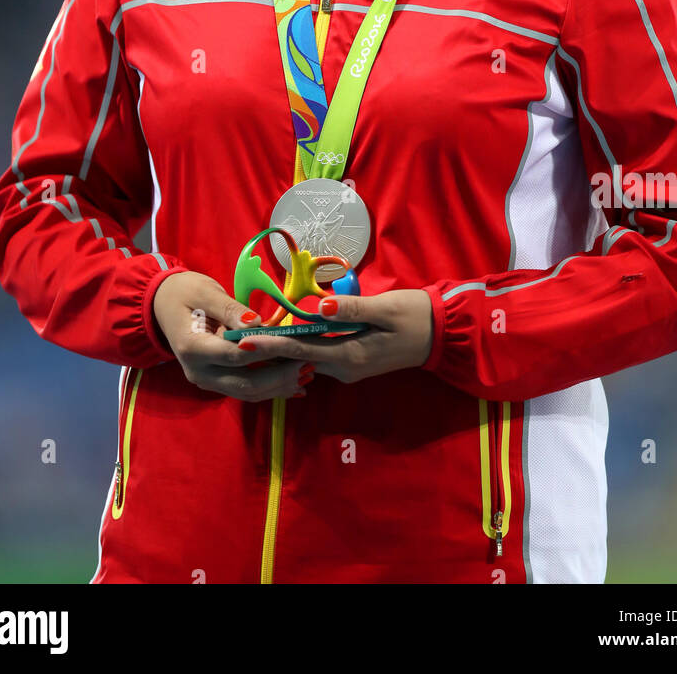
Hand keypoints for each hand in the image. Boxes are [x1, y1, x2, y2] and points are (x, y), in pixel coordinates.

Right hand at [152, 271, 311, 401]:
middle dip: (279, 376)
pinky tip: (295, 386)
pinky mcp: (216, 380)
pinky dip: (271, 389)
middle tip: (308, 363)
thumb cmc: (184, 292)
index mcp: (193, 348)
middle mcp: (198, 372)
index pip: (234, 356)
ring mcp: (207, 380)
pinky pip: (245, 390)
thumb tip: (254, 323)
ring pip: (248, 392)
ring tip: (308, 373)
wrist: (162, 304)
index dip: (264, 351)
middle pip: (244, 383)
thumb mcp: (205, 292)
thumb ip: (230, 309)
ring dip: (279, 386)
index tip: (292, 344)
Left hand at [230, 288, 434, 383]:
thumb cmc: (414, 315)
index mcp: (350, 356)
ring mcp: (349, 369)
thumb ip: (350, 309)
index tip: (244, 342)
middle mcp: (345, 369)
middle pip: (298, 359)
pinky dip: (300, 350)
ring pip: (307, 360)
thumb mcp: (384, 307)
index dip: (270, 345)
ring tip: (251, 337)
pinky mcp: (353, 363)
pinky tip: (284, 340)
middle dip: (268, 349)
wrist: (440, 333)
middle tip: (237, 338)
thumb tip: (319, 308)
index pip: (301, 350)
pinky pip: (319, 358)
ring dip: (281, 350)